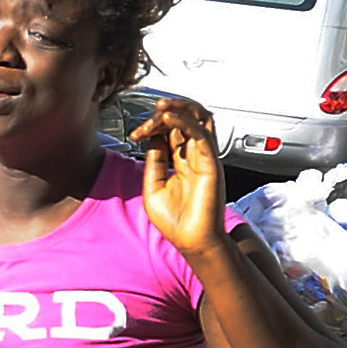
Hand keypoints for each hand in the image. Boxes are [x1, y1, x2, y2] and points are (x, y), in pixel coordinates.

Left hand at [134, 94, 224, 255]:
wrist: (191, 242)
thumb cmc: (176, 221)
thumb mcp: (153, 185)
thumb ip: (154, 160)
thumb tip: (150, 138)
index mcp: (182, 162)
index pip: (172, 131)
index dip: (153, 125)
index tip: (135, 133)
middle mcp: (195, 157)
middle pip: (188, 120)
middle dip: (169, 109)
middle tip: (151, 110)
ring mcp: (204, 159)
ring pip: (200, 120)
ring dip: (181, 107)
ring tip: (161, 104)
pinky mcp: (211, 165)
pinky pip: (201, 135)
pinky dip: (185, 122)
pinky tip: (167, 118)